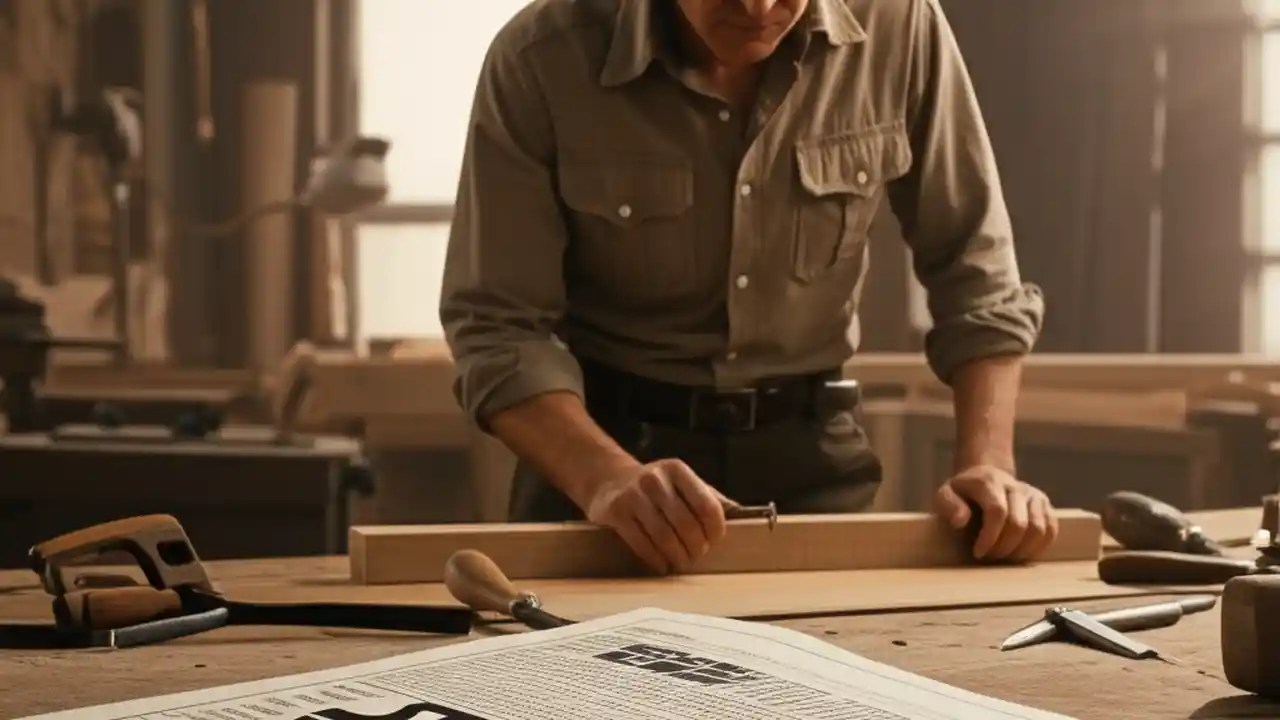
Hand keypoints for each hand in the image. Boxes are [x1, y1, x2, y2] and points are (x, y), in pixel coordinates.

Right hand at [583, 458, 728, 574]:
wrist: (609, 480)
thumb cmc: (655, 486)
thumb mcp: (682, 482)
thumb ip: (709, 497)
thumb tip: (742, 514)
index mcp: (677, 470)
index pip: (708, 506)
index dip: (715, 530)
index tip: (714, 542)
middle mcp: (655, 480)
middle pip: (687, 525)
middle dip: (696, 547)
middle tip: (697, 556)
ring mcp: (633, 495)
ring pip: (664, 537)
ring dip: (677, 556)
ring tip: (682, 562)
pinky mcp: (616, 512)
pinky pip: (642, 543)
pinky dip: (656, 559)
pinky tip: (662, 565)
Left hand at [934, 464, 1057, 560]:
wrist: (984, 477)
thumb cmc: (962, 492)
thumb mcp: (944, 495)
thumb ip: (948, 505)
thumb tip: (960, 521)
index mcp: (989, 481)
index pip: (997, 511)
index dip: (990, 537)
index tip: (978, 552)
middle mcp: (1016, 486)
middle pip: (1019, 524)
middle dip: (1004, 547)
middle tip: (990, 557)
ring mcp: (1033, 494)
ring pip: (1039, 529)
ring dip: (1021, 550)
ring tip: (1004, 557)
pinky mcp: (1045, 504)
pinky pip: (1051, 530)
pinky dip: (1038, 547)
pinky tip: (1021, 553)